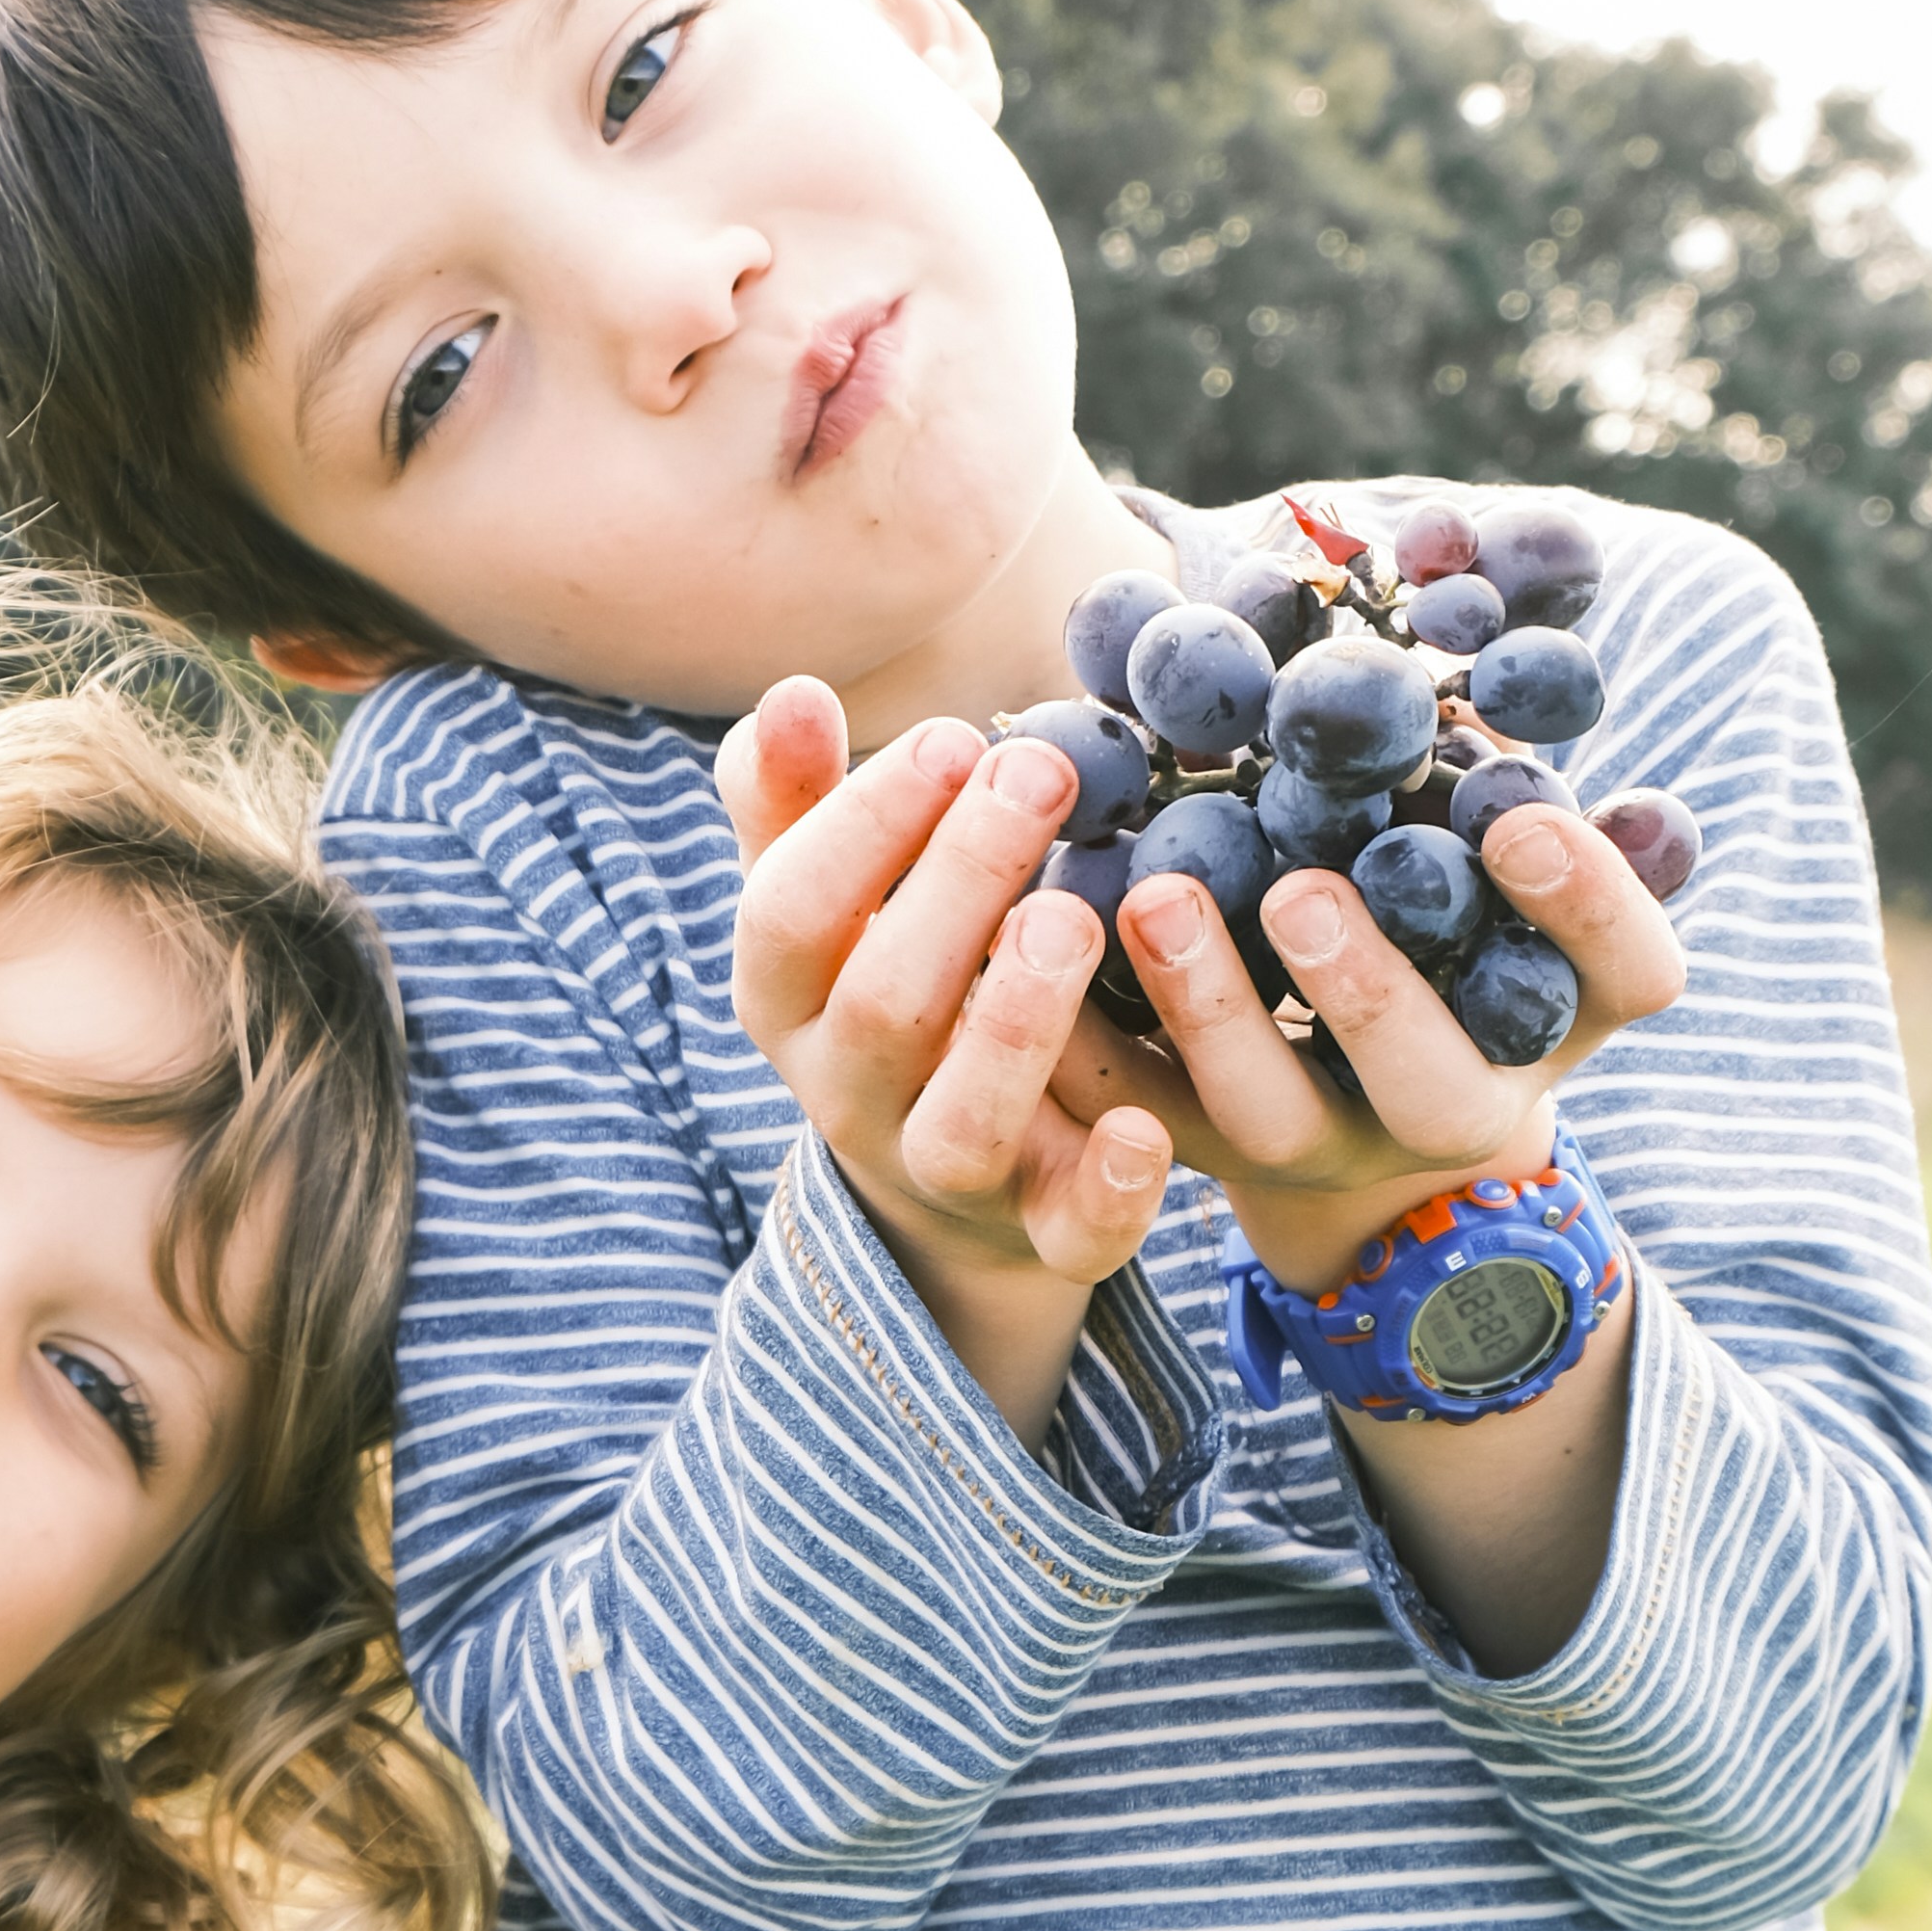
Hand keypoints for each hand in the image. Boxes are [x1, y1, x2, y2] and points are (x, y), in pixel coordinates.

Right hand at [718, 682, 1173, 1412]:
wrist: (948, 1180)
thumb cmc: (892, 980)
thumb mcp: (831, 898)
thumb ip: (797, 801)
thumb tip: (791, 694)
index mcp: (786, 1004)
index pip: (788, 917)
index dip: (863, 825)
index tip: (953, 737)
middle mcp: (849, 1096)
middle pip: (884, 1005)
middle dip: (960, 882)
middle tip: (1040, 774)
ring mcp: (942, 1174)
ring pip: (963, 1124)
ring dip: (1017, 1020)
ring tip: (1074, 914)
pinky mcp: (1042, 1233)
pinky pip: (1068, 1236)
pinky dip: (1107, 1188)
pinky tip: (1145, 1127)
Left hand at [1095, 796, 1687, 1291]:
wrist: (1341, 1046)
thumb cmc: (1434, 876)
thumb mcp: (1487, 822)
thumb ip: (1485, 742)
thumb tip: (1459, 566)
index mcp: (1564, 1011)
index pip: (1627, 972)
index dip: (1587, 903)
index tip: (1520, 816)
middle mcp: (1459, 1100)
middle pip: (1438, 1089)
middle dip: (1370, 996)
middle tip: (1305, 891)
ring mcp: (1331, 1141)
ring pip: (1274, 1118)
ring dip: (1212, 1010)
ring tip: (1156, 896)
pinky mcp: (1206, 1151)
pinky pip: (1139, 1120)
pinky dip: (1087, 1041)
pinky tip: (1043, 945)